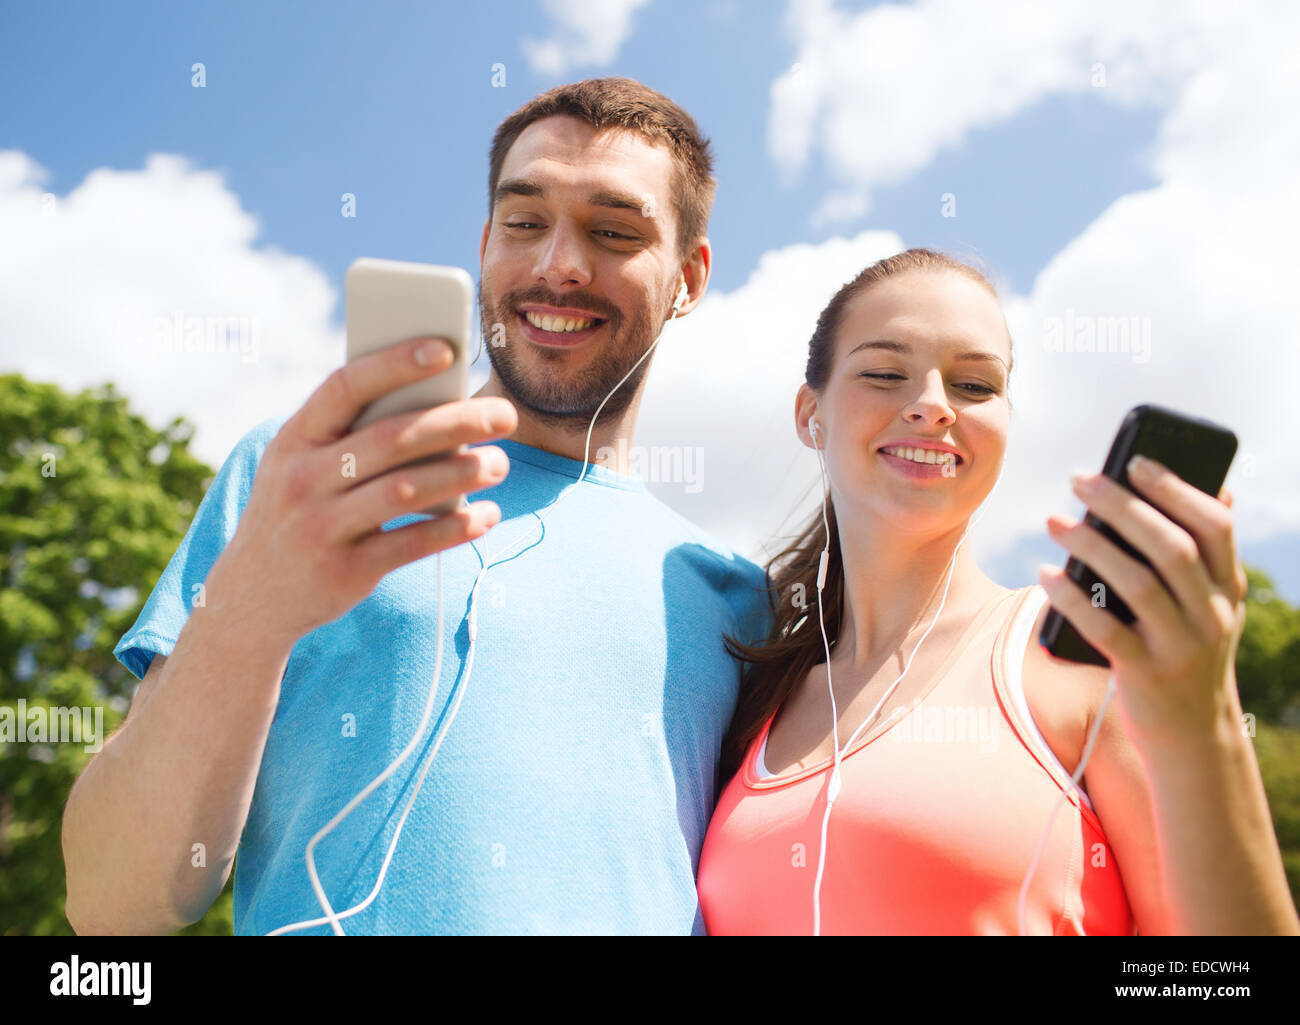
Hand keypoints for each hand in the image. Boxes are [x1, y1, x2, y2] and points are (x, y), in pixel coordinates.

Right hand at [210, 337, 518, 645]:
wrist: (253, 596)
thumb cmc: (301, 510)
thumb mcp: (305, 465)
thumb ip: (355, 435)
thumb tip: (444, 402)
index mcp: (294, 438)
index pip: (347, 386)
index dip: (397, 364)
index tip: (448, 349)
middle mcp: (302, 479)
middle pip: (391, 439)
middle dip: (456, 422)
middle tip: (504, 416)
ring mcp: (321, 527)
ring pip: (405, 491)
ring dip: (461, 474)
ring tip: (499, 463)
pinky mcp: (344, 571)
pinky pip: (411, 544)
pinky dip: (455, 528)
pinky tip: (487, 516)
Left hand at [1037, 455, 1248, 744]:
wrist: (1193, 733)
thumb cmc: (1187, 649)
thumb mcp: (1210, 604)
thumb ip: (1207, 554)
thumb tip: (1215, 487)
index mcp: (1228, 588)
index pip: (1214, 527)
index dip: (1177, 489)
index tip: (1135, 461)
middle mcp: (1212, 615)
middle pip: (1171, 549)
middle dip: (1123, 507)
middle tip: (1080, 480)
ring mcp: (1181, 647)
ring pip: (1138, 585)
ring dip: (1091, 547)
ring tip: (1054, 521)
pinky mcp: (1146, 674)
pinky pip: (1105, 631)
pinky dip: (1072, 600)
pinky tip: (1046, 575)